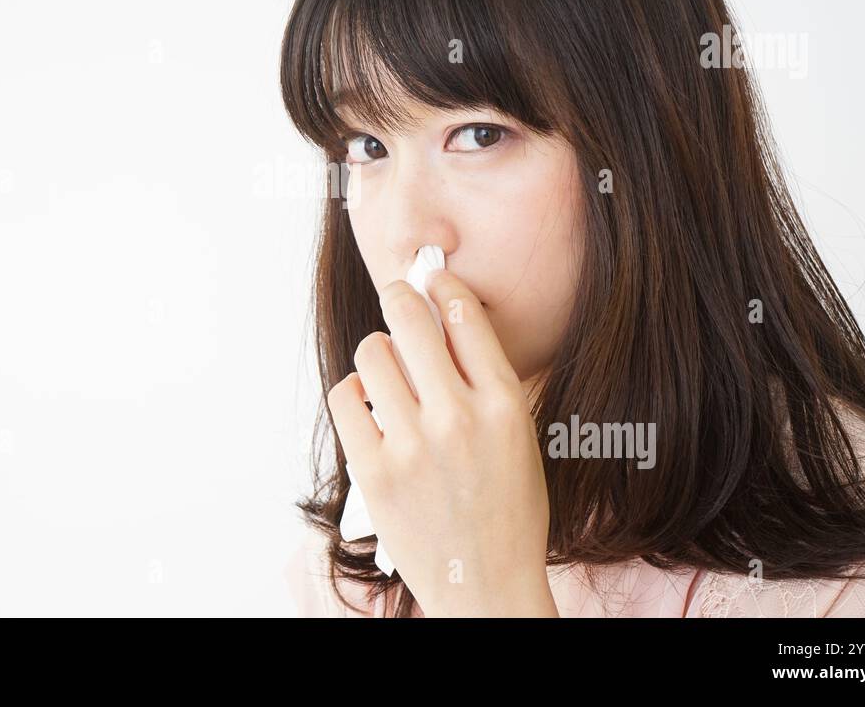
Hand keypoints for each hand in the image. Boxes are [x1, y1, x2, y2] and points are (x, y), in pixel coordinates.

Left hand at [328, 267, 555, 616]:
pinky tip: (369, 406)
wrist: (484, 585)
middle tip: (396, 298)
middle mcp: (459, 418)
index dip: (441, 285)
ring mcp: (413, 445)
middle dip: (399, 297)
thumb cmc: (505, 511)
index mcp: (504, 406)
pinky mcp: (374, 472)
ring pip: (372, 353)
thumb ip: (484, 380)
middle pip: (410, 318)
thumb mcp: (519, 438)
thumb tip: (442, 314)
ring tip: (387, 373)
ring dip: (377, 354)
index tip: (431, 280)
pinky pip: (345, 398)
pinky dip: (354, 394)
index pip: (464, 314)